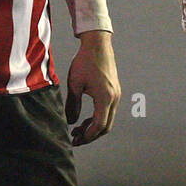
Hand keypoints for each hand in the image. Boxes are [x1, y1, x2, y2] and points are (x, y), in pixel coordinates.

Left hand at [65, 31, 119, 145]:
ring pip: (107, 119)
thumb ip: (72, 105)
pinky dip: (97, 118)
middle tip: (75, 139)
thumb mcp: (74, 84)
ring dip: (93, 127)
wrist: (97, 45)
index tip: (75, 140)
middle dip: (91, 135)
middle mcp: (114, 98)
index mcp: (105, 98)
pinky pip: (107, 110)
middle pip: (106, 126)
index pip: (99, 125)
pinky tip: (85, 119)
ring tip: (77, 130)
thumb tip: (70, 122)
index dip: (88, 136)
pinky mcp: (114, 91)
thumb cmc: (85, 62)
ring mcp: (116, 95)